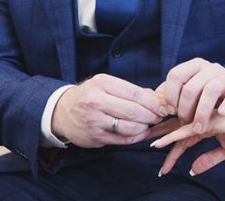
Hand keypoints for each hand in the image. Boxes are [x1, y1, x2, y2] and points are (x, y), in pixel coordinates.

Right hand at [51, 73, 166, 147]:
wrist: (62, 112)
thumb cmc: (90, 95)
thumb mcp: (106, 84)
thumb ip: (131, 90)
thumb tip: (157, 97)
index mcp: (102, 84)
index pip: (135, 93)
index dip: (153, 102)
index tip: (162, 106)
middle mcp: (97, 102)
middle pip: (133, 111)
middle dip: (151, 116)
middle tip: (159, 117)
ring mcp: (95, 121)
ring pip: (129, 128)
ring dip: (145, 127)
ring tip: (149, 124)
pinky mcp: (95, 137)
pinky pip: (122, 140)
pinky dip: (135, 137)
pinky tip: (141, 133)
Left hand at [150, 104, 224, 175]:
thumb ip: (210, 159)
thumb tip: (193, 169)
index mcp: (205, 125)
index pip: (182, 137)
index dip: (169, 147)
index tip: (157, 159)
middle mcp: (202, 119)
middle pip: (175, 128)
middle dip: (158, 135)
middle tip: (139, 141)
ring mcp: (205, 118)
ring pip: (178, 129)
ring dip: (163, 139)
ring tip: (148, 147)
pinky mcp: (210, 120)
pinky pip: (188, 130)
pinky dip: (174, 137)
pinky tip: (162, 143)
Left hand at [157, 58, 224, 131]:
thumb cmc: (210, 101)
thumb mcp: (191, 98)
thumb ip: (174, 102)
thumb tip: (154, 110)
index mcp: (195, 67)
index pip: (176, 74)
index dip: (169, 95)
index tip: (169, 112)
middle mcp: (210, 68)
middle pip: (191, 87)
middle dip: (185, 109)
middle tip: (185, 124)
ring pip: (211, 90)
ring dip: (202, 112)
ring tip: (199, 128)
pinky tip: (222, 114)